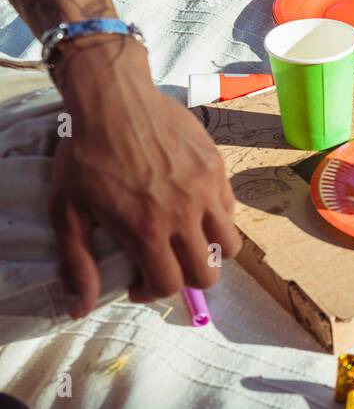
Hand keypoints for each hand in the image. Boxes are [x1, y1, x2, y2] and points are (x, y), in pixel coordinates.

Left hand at [49, 38, 241, 314]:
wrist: (114, 99)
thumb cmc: (86, 153)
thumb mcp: (67, 210)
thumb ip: (76, 263)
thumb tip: (78, 309)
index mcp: (147, 230)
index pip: (168, 284)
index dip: (151, 291)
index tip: (137, 281)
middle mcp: (184, 215)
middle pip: (206, 273)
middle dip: (186, 279)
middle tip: (166, 264)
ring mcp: (206, 190)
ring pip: (231, 245)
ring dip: (211, 253)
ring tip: (188, 240)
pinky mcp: (216, 167)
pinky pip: (229, 208)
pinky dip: (216, 218)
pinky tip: (193, 207)